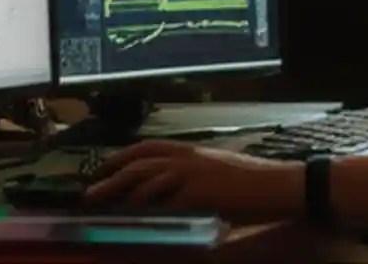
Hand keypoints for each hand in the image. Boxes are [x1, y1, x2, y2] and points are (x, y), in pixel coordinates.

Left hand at [82, 140, 304, 222]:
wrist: (279, 186)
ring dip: (118, 193)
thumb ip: (192, 175)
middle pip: (137, 163)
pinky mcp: (199, 193)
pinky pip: (165, 203)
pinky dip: (147, 211)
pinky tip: (133, 220)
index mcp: (190, 150)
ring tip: (98, 205)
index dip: (119, 157)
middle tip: (87, 192)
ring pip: (144, 180)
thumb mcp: (217, 169)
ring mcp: (192, 174)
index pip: (145, 147)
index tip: (100, 168)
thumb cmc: (253, 180)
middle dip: (109, 176)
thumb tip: (170, 190)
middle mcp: (186, 157)